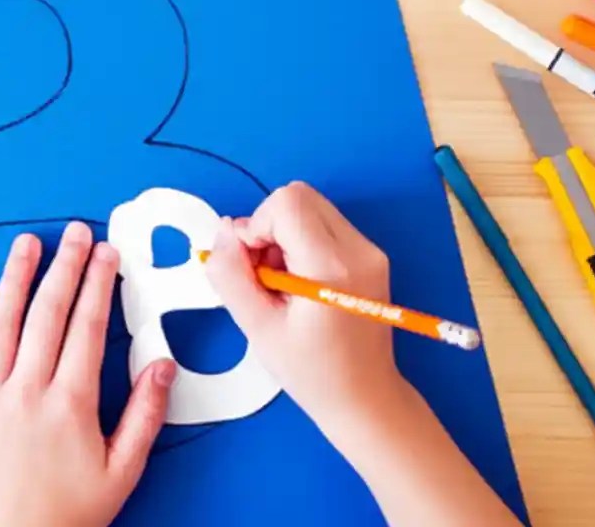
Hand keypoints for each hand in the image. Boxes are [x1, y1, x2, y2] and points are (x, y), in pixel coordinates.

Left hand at [0, 222, 176, 526]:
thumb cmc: (68, 515)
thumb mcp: (122, 471)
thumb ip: (145, 414)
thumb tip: (162, 364)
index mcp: (71, 403)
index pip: (88, 326)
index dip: (98, 284)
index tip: (105, 254)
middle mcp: (27, 391)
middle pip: (48, 313)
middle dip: (65, 267)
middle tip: (75, 234)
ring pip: (1, 324)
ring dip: (16, 279)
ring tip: (26, 244)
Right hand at [204, 181, 406, 435]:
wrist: (365, 398)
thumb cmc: (311, 372)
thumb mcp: (257, 328)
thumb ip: (231, 275)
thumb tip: (224, 232)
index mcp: (332, 267)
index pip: (287, 202)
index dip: (257, 226)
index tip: (251, 266)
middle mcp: (359, 249)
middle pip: (300, 196)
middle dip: (269, 226)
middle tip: (263, 273)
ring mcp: (370, 250)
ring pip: (311, 208)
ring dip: (284, 235)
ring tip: (281, 282)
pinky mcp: (370, 255)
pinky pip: (325, 225)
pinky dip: (302, 243)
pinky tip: (299, 282)